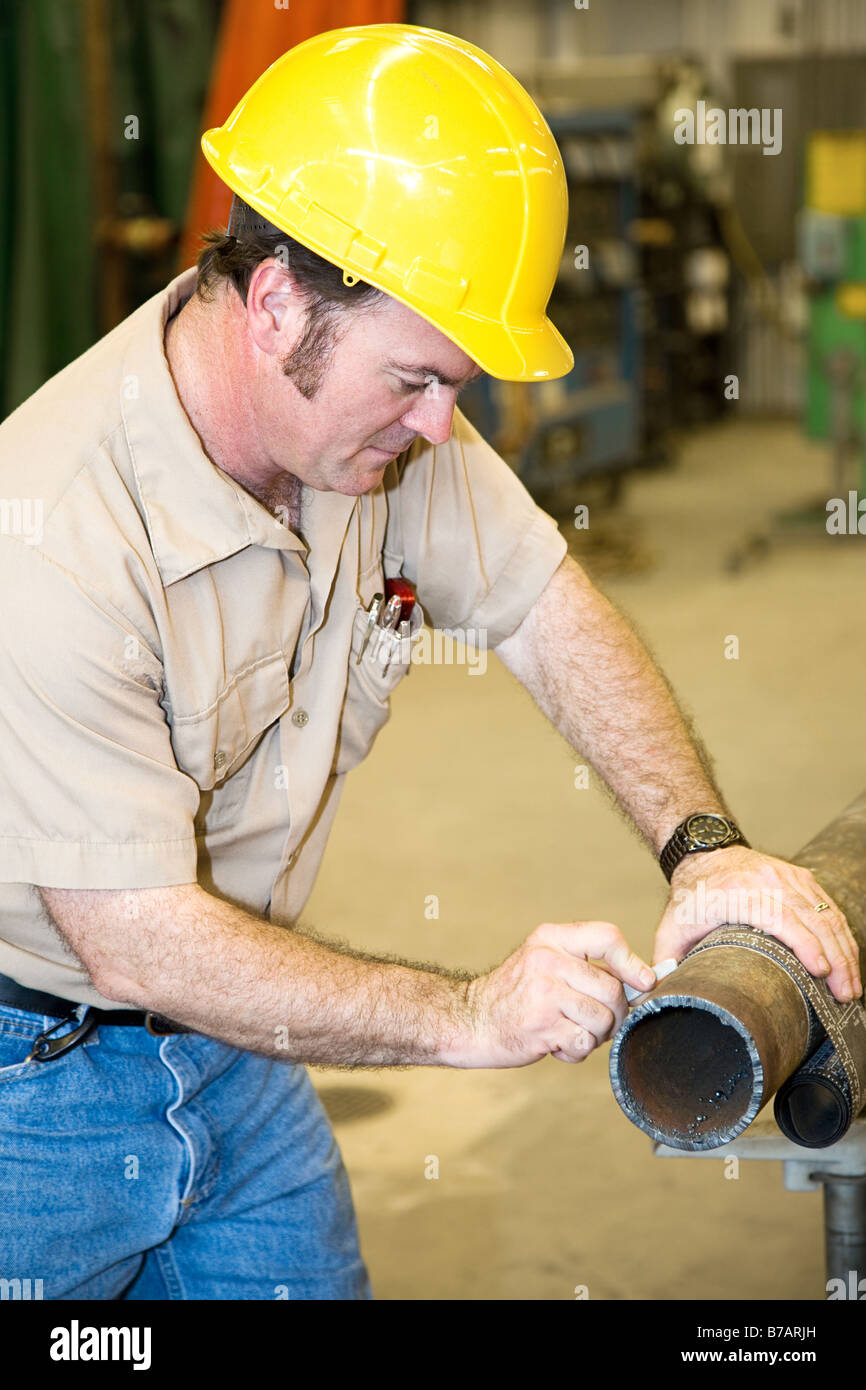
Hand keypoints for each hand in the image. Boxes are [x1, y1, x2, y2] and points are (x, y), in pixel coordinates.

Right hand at [461, 921, 654, 1067]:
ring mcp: (544, 993)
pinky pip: (585, 1043)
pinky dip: (577, 1051)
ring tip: (570, 1031)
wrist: (468, 1021)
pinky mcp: (542, 1025)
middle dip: (614, 1013)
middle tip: (593, 1022)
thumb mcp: (543, 962)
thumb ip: (584, 965)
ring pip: (603, 1018)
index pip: (607, 937)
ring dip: (594, 1035)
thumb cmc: (514, 995)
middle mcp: (547, 960)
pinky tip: (557, 1044)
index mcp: (550, 938)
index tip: (644, 981)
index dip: (632, 962)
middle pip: (613, 988)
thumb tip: (642, 980)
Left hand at [653, 846, 861, 1002]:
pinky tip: (848, 960)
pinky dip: (842, 935)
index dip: (803, 944)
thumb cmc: (690, 895)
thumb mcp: (671, 925)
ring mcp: (788, 877)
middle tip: (845, 994)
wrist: (703, 853)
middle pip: (812, 918)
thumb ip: (666, 959)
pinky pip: (829, 906)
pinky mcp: (801, 878)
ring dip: (845, 951)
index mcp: (737, 894)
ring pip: (826, 913)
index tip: (820, 972)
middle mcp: (768, 881)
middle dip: (835, 959)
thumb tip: (659, 993)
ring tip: (851, 986)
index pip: (780, 917)